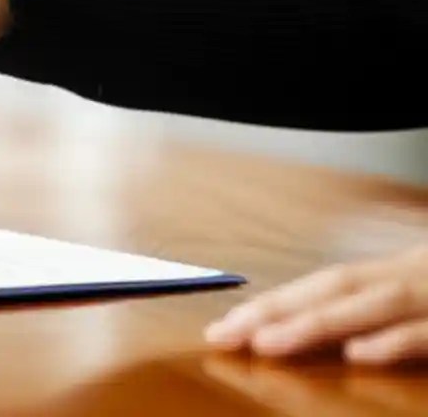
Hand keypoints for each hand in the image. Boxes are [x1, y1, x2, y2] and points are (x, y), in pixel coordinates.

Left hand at [205, 246, 427, 364]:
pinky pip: (424, 334)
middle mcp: (401, 281)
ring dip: (317, 322)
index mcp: (386, 275)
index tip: (221, 327)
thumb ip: (362, 305)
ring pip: (371, 306)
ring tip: (265, 341)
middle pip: (333, 289)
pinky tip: (356, 352)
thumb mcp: (406, 291)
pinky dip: (392, 341)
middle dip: (275, 310)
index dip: (270, 303)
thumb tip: (297, 323)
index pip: (318, 286)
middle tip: (224, 333)